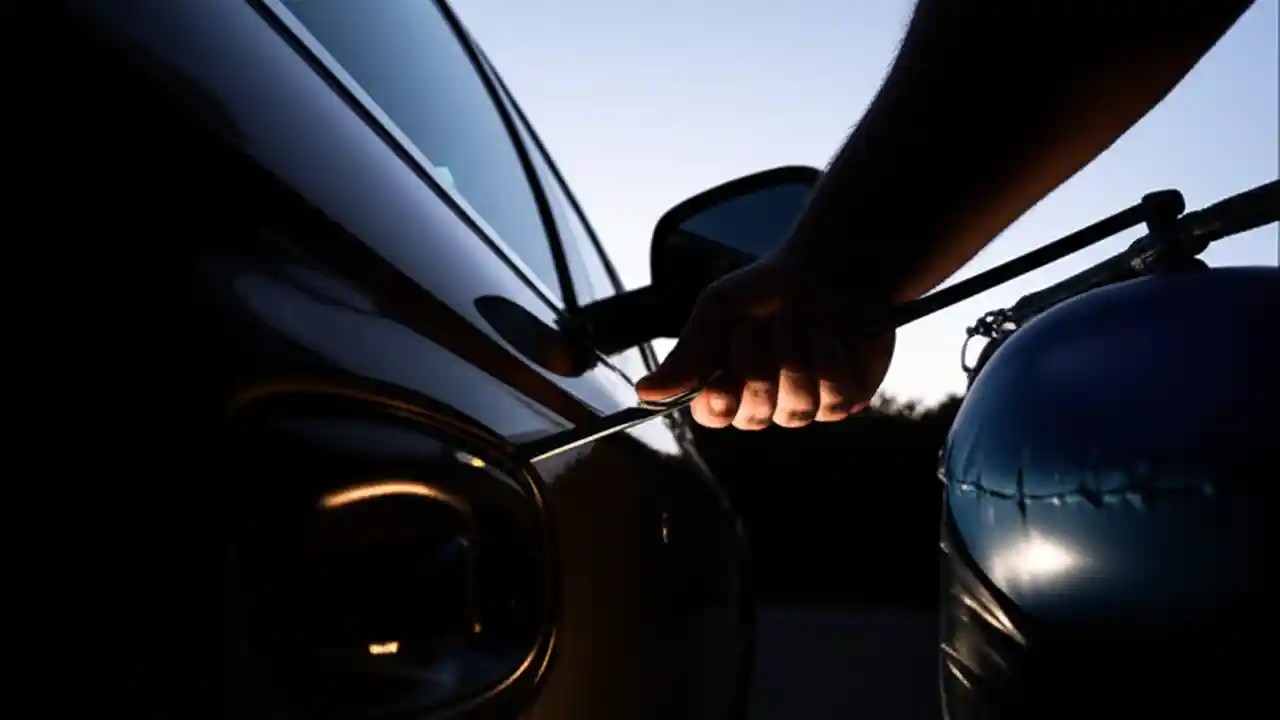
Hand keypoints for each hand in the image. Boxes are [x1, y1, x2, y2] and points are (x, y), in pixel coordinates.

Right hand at [635, 251, 895, 428]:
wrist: (830, 265)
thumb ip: (687, 352)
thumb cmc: (769, 287)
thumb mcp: (720, 309)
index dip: (717, 405)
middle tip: (759, 326)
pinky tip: (826, 333)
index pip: (713, 417)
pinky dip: (827, 361)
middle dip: (757, 369)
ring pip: (795, 412)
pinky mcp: (846, 398)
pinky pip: (834, 401)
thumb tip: (643, 392)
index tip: (718, 381)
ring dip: (794, 359)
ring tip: (797, 321)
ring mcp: (807, 404)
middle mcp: (766, 400)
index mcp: (728, 382)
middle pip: (754, 417)